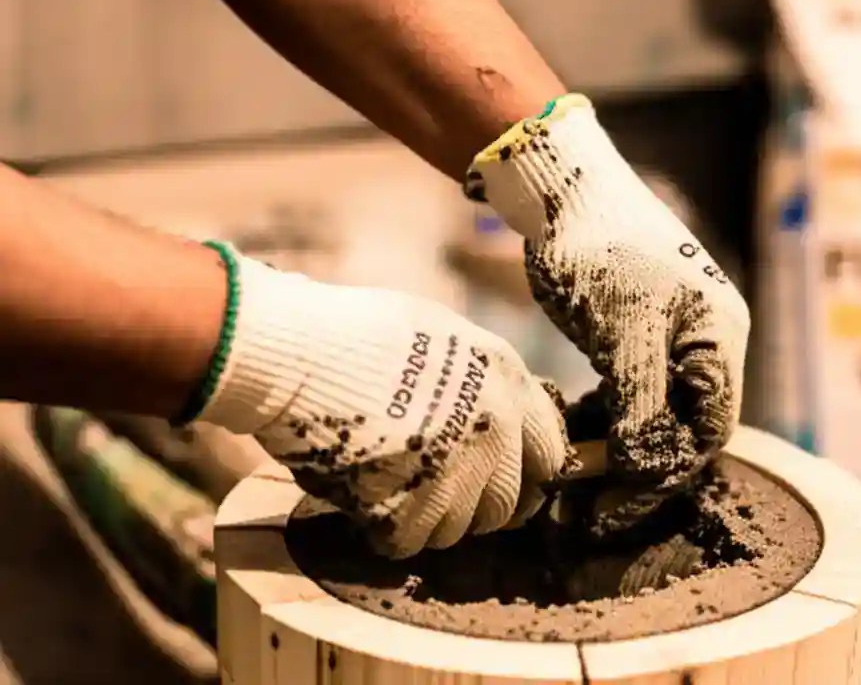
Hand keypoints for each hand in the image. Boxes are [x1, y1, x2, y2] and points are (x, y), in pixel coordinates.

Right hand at [196, 254, 566, 557]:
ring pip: (457, 529)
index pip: (550, 454)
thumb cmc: (358, 331)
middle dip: (475, 506)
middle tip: (437, 494)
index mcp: (507, 381)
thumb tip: (500, 410)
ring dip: (427, 519)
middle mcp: (494, 430)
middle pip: (506, 505)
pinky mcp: (409, 509)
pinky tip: (364, 498)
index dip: (525, 474)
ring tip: (391, 485)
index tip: (504, 481)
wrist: (296, 352)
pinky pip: (408, 543)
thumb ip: (482, 378)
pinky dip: (385, 531)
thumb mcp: (443, 334)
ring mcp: (454, 474)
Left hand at [464, 95, 749, 532]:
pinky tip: (575, 440)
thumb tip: (643, 466)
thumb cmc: (600, 251)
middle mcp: (704, 343)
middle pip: (685, 427)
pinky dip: (606, 421)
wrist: (562, 188)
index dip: (668, 471)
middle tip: (591, 508)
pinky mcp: (635, 337)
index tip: (617, 504)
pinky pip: (631, 395)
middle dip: (641, 470)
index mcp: (718, 338)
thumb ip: (641, 401)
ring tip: (574, 482)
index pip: (710, 427)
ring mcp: (671, 339)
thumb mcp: (623, 333)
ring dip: (619, 450)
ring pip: (656, 415)